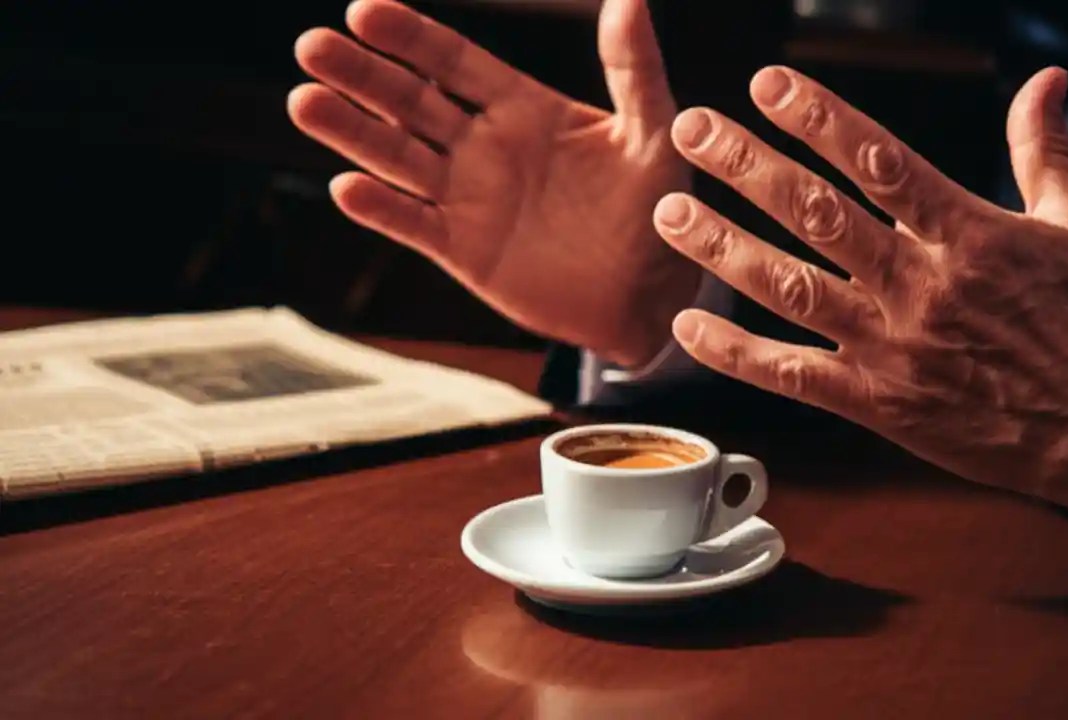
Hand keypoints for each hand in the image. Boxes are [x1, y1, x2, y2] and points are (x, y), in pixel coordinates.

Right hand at [288, 0, 699, 365]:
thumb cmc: (658, 208)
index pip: (454, 62)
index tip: (364, 11)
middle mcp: (484, 147)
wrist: (649, 293)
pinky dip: (382, 209)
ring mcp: (468, 199)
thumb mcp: (652, 134)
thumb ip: (634, 69)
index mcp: (522, 108)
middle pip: (409, 102)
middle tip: (312, 46)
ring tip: (303, 101)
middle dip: (362, 75)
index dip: (410, 38)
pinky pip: (414, 225)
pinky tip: (346, 187)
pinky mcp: (463, 250)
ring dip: (351, 132)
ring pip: (397, 157)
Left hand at [652, 67, 1067, 530]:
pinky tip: (688, 326)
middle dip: (747, 166)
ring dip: (723, 247)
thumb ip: (1047, 149)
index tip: (767, 84)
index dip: (819, 118)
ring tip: (672, 211)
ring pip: (790, 289)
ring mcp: (893, 348)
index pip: (880, 162)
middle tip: (692, 129)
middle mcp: (921, 287)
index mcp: (970, 235)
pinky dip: (736, 353)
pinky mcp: (878, 403)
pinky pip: (793, 375)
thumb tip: (1044, 79)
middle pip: (817, 215)